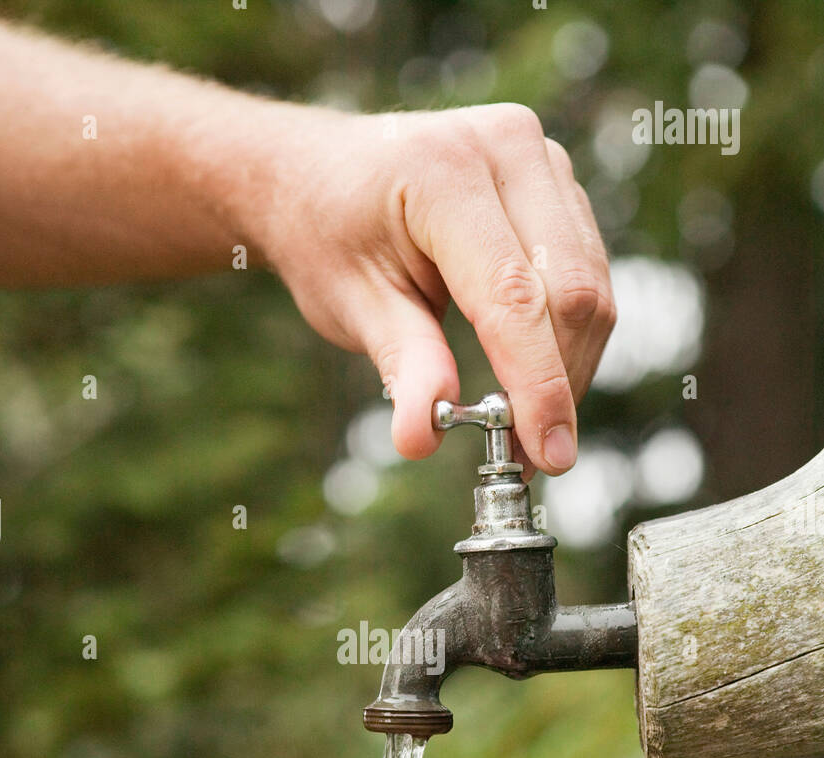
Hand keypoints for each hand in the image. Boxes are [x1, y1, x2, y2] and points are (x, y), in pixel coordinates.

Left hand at [256, 103, 615, 477]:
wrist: (318, 172)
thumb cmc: (328, 233)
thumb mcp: (352, 305)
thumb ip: (404, 367)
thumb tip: (423, 437)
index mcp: (444, 173)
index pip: (514, 297)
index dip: (538, 384)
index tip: (548, 454)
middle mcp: (507, 149)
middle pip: (571, 292)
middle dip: (559, 385)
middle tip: (530, 457)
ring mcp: (541, 161)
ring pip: (591, 289)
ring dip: (570, 369)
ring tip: (527, 429)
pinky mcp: (558, 185)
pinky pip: (588, 275)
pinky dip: (569, 339)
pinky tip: (535, 379)